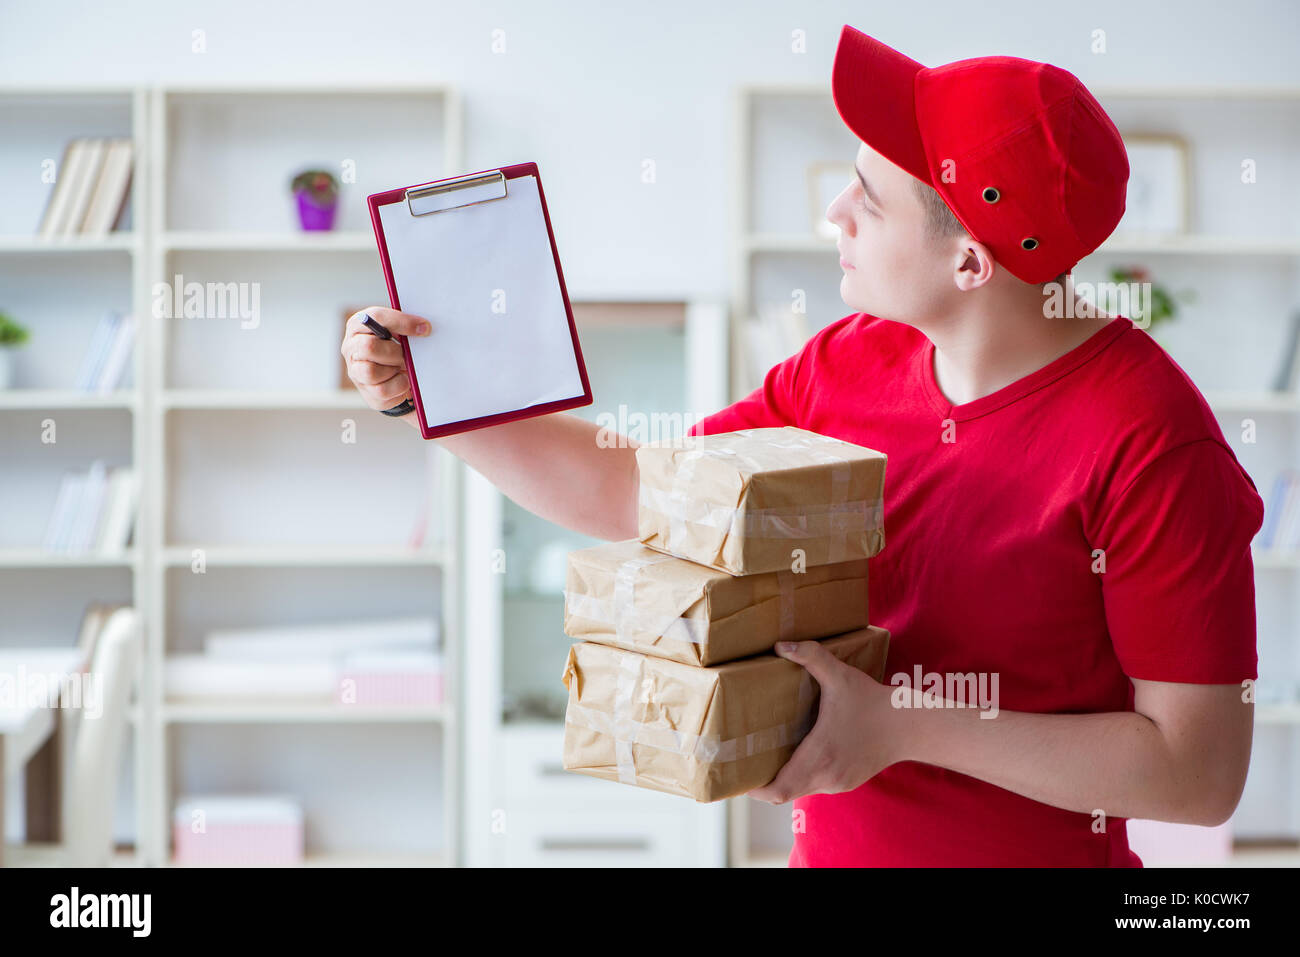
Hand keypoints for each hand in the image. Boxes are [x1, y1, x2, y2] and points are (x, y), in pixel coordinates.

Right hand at [340, 306, 429, 423]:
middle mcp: (351, 347)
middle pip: (369, 347)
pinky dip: (399, 385)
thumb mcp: (399, 333)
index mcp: (359, 325)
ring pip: (371, 372)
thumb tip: (424, 328)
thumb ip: (405, 327)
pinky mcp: (367, 391)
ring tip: (402, 367)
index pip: (376, 317)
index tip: (424, 328)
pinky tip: (404, 379)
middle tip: (407, 355)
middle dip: (395, 352)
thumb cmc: (397, 348)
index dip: (402, 322)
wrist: (396, 377)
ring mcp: (355, 371)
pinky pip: (382, 390)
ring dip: (394, 369)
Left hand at [747, 639, 901, 804]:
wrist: (910, 726)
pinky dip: (801, 776)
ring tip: (766, 757)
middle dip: (764, 783)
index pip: (779, 790)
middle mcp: (827, 777)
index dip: (756, 788)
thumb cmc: (873, 701)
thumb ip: (811, 657)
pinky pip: (816, 785)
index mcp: (820, 756)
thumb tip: (780, 645)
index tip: (740, 776)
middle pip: (784, 793)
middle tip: (747, 763)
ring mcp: (838, 783)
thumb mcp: (840, 676)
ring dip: (784, 778)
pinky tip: (796, 755)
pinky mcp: (847, 782)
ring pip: (800, 790)